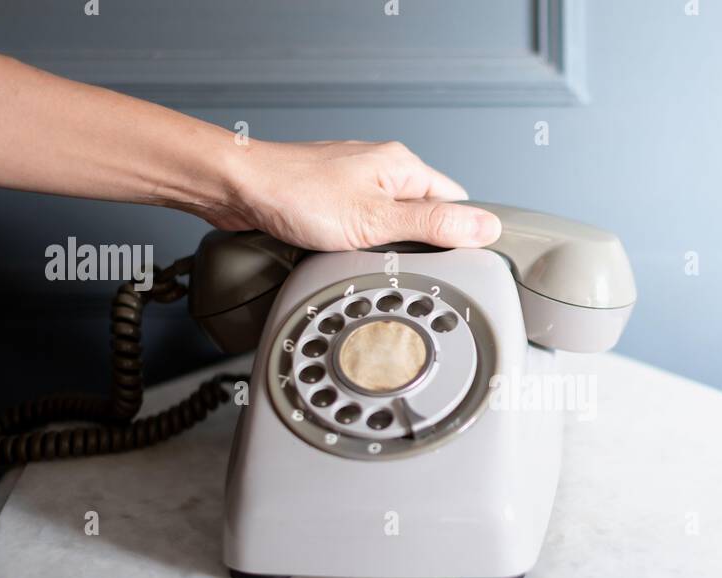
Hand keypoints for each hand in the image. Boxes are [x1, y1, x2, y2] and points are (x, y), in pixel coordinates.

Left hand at [208, 139, 502, 251]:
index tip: (454, 263)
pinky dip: (359, 242)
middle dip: (419, 244)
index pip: (456, 202)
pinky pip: (362, 223)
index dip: (459, 235)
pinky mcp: (331, 198)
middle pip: (424, 214)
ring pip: (391, 220)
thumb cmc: (295, 196)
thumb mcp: (376, 220)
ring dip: (386, 245)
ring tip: (369, 260)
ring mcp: (354, 182)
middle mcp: (381, 168)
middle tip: (403, 267)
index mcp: (402, 166)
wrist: (236, 189)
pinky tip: (344, 253)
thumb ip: (433, 225)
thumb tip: (485, 227)